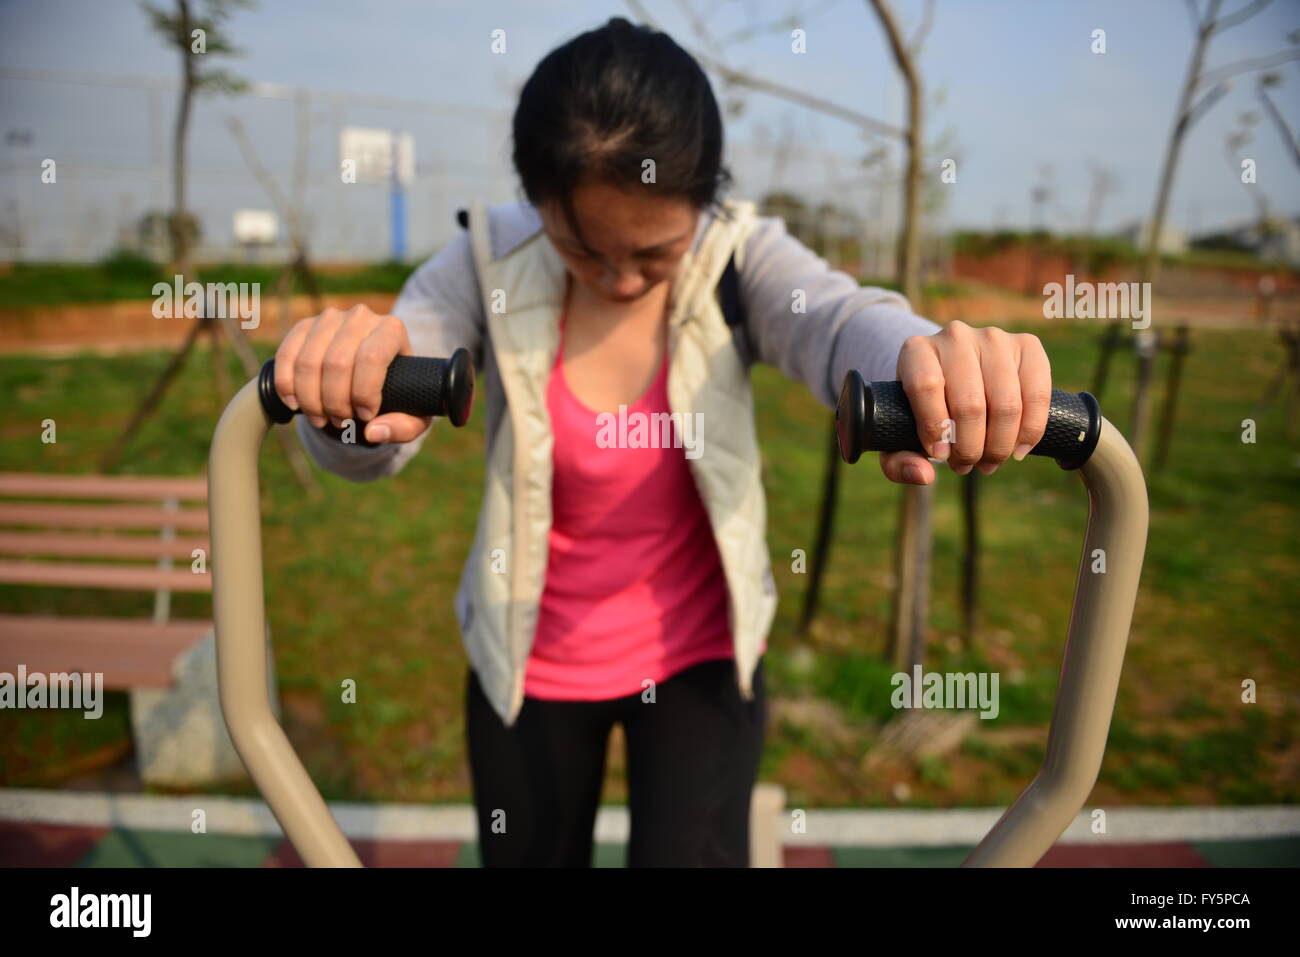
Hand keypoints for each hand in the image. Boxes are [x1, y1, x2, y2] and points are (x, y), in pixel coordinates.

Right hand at [274, 304, 432, 443]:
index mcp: (392, 330)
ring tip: (321, 419)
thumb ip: (403, 427)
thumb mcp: (414, 414)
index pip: (372, 358)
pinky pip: (286, 355)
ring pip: (309, 362)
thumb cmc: (398, 392)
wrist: (376, 369)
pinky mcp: (305, 326)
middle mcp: (360, 317)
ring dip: (311, 399)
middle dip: (335, 402)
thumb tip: (372, 432)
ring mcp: (329, 318)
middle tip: (341, 423)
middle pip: (337, 363)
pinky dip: (286, 385)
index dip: (364, 392)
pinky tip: (295, 405)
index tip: (365, 416)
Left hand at [881, 320, 1051, 484]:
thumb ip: (899, 462)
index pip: (926, 386)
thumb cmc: (923, 410)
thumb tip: (924, 475)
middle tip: (967, 466)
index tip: (941, 456)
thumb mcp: (900, 435)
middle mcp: (955, 337)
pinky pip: (1038, 394)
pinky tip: (1017, 450)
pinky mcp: (1027, 346)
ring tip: (989, 462)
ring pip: (1006, 404)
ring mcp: (994, 338)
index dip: (935, 428)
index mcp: (917, 351)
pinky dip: (1030, 431)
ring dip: (1000, 445)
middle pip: (970, 403)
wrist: (954, 375)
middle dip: (971, 448)